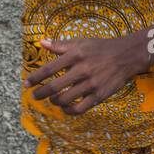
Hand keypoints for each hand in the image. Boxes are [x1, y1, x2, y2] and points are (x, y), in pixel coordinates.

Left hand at [25, 35, 145, 115]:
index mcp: (75, 55)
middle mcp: (82, 70)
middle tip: (35, 96)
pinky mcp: (99, 95)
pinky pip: (79, 109)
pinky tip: (65, 108)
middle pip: (54, 87)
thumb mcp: (81, 42)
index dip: (35, 78)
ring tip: (53, 100)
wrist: (127, 55)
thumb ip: (60, 45)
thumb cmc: (101, 48)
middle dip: (40, 93)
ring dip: (54, 102)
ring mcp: (91, 84)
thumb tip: (41, 42)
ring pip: (65, 99)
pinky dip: (69, 111)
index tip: (26, 84)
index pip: (49, 69)